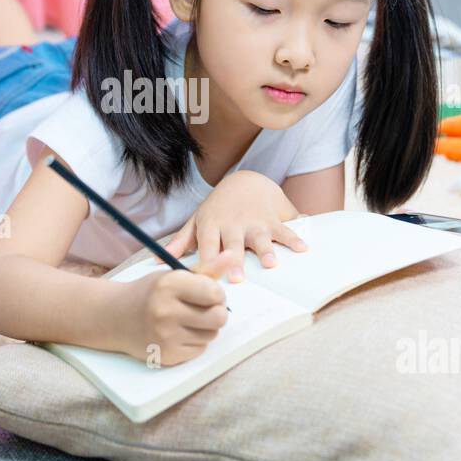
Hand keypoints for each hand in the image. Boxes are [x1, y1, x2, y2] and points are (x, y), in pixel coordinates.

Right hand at [114, 251, 234, 366]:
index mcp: (169, 285)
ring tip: (190, 319)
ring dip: (206, 328)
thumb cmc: (149, 293)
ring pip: (212, 335)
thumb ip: (205, 269)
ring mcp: (165, 335)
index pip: (215, 293)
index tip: (208, 293)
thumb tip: (232, 257)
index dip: (217, 293)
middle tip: (206, 308)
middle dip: (218, 312)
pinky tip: (180, 332)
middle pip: (219, 317)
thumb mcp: (173, 275)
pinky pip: (199, 350)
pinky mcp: (167, 355)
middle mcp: (166, 311)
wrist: (115, 317)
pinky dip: (195, 342)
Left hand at [163, 170, 307, 282]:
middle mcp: (233, 224)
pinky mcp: (273, 218)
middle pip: (232, 244)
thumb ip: (182, 241)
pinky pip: (284, 229)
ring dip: (266, 250)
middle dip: (234, 260)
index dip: (206, 262)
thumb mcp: (198, 220)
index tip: (206, 279)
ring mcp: (254, 221)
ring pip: (260, 237)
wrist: (246, 181)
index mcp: (212, 225)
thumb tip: (159, 262)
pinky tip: (302, 249)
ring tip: (271, 263)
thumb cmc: (218, 207)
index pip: (207, 246)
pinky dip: (294, 238)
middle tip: (237, 277)